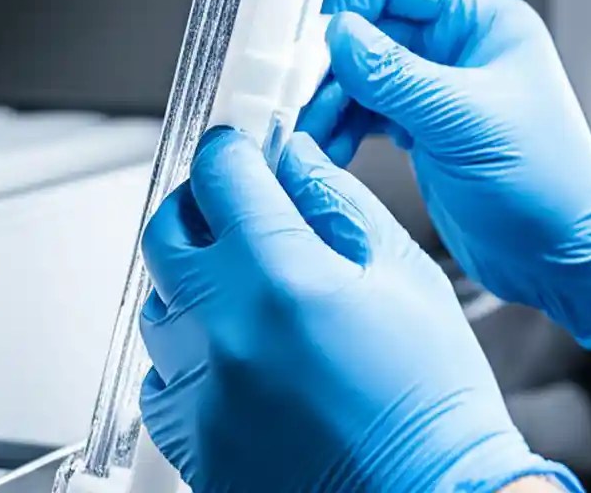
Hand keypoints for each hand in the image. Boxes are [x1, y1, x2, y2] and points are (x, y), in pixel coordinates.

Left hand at [139, 128, 580, 492]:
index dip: (232, 152)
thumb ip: (338, 206)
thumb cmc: (432, 404)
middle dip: (199, 207)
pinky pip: (159, 373)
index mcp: (284, 280)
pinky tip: (241, 358)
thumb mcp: (405, 277)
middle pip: (167, 233)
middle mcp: (225, 333)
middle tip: (234, 212)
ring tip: (251, 299)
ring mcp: (198, 391)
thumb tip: (295, 163)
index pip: (221, 177)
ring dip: (194, 283)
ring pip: (158, 302)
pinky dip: (189, 352)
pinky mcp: (188, 439)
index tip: (240, 152)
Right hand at [299, 0, 590, 349]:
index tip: (319, 41)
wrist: (563, 256)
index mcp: (482, 23)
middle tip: (301, 98)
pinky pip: (366, 116)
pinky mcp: (422, 132)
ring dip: (330, 103)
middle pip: (371, 32)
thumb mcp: (463, 120)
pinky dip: (342, 130)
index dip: (353, 5)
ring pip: (362, 77)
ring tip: (310, 134)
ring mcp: (437, 92)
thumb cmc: (545, 183)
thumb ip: (396, 75)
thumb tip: (340, 34)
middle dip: (332, 66)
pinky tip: (329, 151)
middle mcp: (457, 50)